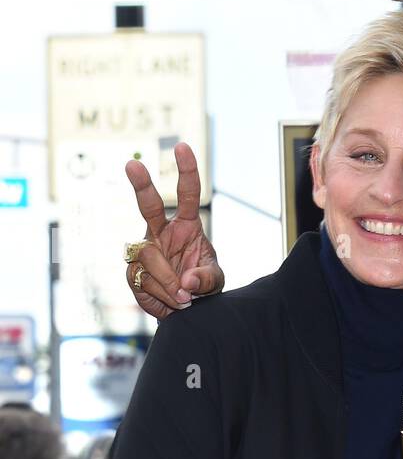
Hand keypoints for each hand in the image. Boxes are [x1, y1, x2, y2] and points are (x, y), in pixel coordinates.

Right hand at [124, 142, 223, 318]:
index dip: (186, 171)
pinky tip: (170, 300)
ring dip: (169, 280)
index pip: (187, 195)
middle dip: (141, 185)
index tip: (181, 147)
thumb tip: (187, 281)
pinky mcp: (133, 271)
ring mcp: (145, 251)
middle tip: (131, 164)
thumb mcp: (215, 282)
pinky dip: (162, 294)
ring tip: (183, 297)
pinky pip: (145, 279)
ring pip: (151, 255)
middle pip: (149, 205)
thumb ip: (207, 280)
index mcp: (186, 226)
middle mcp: (161, 233)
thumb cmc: (201, 287)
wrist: (184, 312)